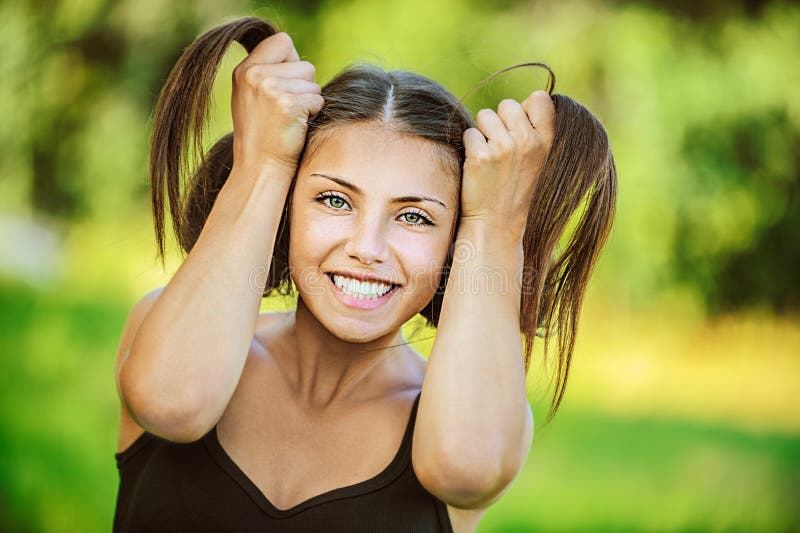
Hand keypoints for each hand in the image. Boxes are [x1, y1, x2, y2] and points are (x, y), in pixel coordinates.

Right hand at [230, 32, 323, 176]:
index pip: (282, 41)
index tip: (286, 84)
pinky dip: (313, 114)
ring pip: (313, 83)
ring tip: (289, 119)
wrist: (259, 167)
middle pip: (305, 64)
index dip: (293, 60)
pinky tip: (295, 126)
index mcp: (244, 70)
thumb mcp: (252, 95)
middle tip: (286, 108)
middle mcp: (255, 75)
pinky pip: (317, 100)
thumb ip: (267, 71)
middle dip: (304, 86)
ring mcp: (270, 88)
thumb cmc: (262, 134)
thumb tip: (293, 53)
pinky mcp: (287, 104)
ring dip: (309, 101)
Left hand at [460, 90, 554, 243]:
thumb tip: (522, 102)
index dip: (524, 109)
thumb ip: (533, 130)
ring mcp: (504, 148)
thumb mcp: (536, 159)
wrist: (496, 223)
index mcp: (546, 141)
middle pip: (507, 104)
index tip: (519, 130)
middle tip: (501, 150)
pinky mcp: (480, 157)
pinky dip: (469, 147)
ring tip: (490, 158)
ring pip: (485, 116)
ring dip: (482, 133)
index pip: (539, 98)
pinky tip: (478, 167)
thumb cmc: (513, 188)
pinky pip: (469, 134)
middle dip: (499, 122)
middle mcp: (528, 142)